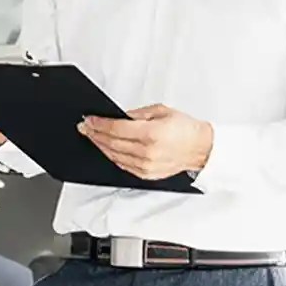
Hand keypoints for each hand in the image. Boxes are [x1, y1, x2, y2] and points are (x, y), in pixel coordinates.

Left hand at [78, 104, 212, 179]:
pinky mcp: (146, 174)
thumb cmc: (185, 128)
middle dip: (95, 134)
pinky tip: (105, 149)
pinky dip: (111, 156)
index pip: (116, 128)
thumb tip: (117, 116)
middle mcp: (147, 152)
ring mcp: (146, 166)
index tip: (88, 120)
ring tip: (91, 137)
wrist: (201, 148)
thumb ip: (137, 114)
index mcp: (151, 133)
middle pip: (111, 143)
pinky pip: (122, 165)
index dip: (99, 124)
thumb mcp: (160, 110)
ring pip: (114, 156)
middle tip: (84, 127)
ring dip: (100, 146)